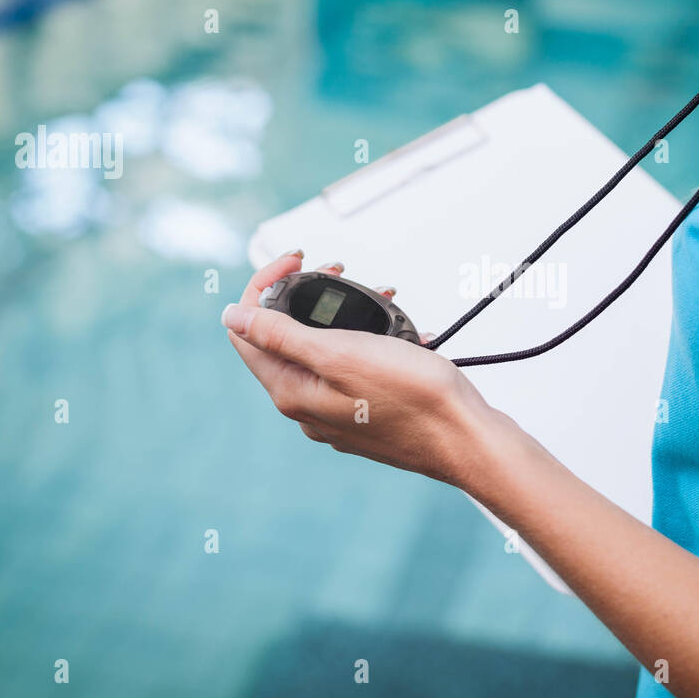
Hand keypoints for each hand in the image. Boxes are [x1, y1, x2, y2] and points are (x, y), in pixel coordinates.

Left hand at [222, 251, 502, 486]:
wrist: (466, 438)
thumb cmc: (413, 397)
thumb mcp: (340, 353)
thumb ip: (280, 335)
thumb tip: (232, 316)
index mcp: (291, 391)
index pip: (247, 331)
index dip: (265, 286)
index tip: (298, 260)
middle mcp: (307, 407)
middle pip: (284, 338)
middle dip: (309, 295)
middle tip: (340, 270)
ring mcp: (336, 414)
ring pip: (323, 350)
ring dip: (345, 315)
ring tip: (381, 297)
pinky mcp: (366, 415)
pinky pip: (353, 368)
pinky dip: (369, 341)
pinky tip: (399, 335)